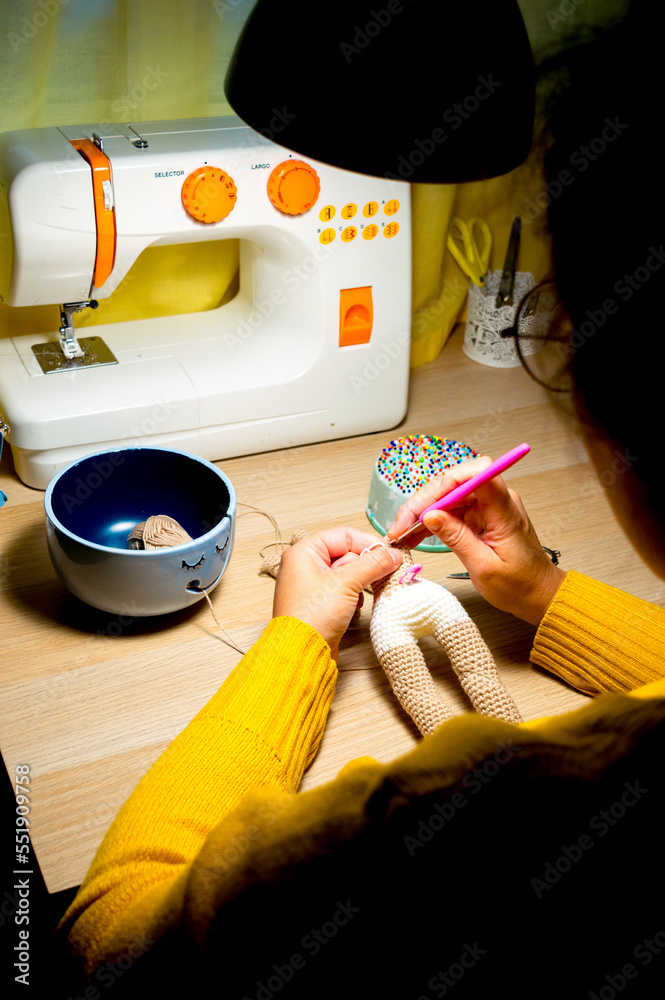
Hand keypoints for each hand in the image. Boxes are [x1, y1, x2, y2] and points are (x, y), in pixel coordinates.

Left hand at [273, 527, 402, 657]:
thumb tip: (392, 554)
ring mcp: (312, 585)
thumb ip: (372, 564)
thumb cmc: (311, 617)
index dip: (368, 543)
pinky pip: (344, 590)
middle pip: (347, 553)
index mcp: (304, 552)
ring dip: (359, 584)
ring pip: (348, 573)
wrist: (300, 654)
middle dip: (364, 567)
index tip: (389, 554)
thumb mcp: (346, 583)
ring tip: (356, 597)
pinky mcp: (320, 602)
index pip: (343, 535)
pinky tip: (352, 608)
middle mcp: (305, 565)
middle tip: (380, 576)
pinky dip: (353, 596)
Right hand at [387, 456, 565, 625]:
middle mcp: (495, 500)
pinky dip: (430, 521)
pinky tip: (413, 534)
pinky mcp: (478, 516)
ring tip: (401, 532)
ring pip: (446, 495)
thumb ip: (457, 538)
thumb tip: (430, 516)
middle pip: (453, 482)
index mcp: (504, 508)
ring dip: (421, 511)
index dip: (446, 482)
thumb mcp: (484, 567)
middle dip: (423, 501)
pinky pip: (449, 509)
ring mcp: (486, 506)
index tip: (423, 506)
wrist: (537, 594)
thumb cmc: (520, 584)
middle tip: (401, 525)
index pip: (476, 473)